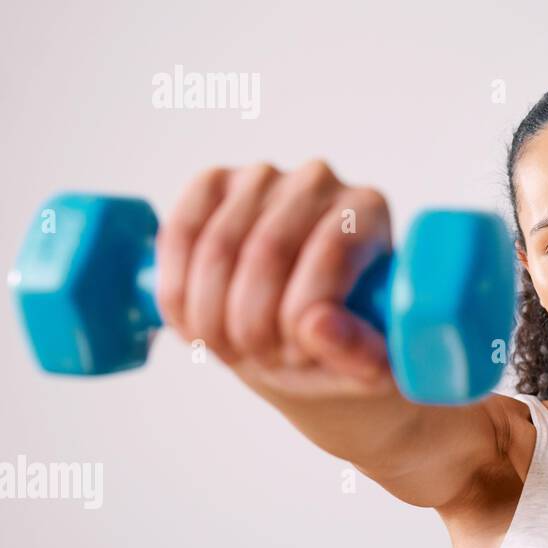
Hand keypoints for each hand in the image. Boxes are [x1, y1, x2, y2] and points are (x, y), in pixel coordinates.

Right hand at [155, 161, 396, 399]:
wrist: (298, 337)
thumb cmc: (341, 347)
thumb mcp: (369, 369)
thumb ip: (361, 355)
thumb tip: (317, 326)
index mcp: (367, 213)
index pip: (329, 254)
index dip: (300, 319)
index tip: (298, 359)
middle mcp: (318, 181)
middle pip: (267, 252)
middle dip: (254, 327)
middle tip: (263, 360)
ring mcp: (261, 177)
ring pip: (216, 251)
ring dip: (212, 320)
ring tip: (235, 349)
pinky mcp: (211, 184)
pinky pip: (179, 234)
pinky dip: (177, 291)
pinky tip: (197, 324)